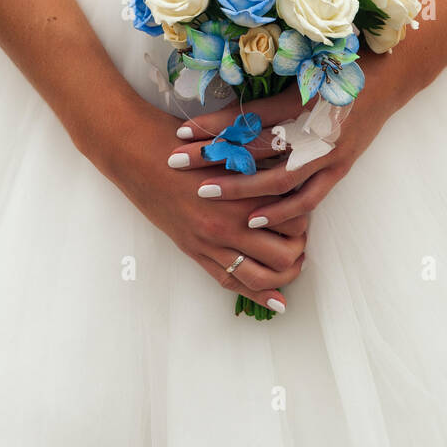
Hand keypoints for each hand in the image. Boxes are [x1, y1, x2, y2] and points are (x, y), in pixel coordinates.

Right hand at [84, 100, 306, 312]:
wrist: (141, 155)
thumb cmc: (184, 144)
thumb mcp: (228, 149)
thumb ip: (259, 166)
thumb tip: (288, 177)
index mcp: (244, 193)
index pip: (296, 216)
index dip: (305, 216)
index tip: (304, 211)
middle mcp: (231, 223)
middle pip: (286, 250)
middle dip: (299, 248)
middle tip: (300, 240)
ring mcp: (211, 242)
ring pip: (263, 274)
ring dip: (285, 275)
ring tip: (292, 265)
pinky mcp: (195, 252)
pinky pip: (232, 282)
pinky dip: (260, 294)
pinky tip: (277, 302)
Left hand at [167, 48, 413, 231]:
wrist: (390, 75)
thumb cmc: (341, 67)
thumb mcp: (302, 74)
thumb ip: (266, 98)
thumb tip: (222, 114)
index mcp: (299, 102)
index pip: (246, 117)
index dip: (211, 125)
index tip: (179, 132)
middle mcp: (311, 130)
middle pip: (253, 149)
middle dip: (213, 157)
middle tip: (177, 164)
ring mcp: (327, 153)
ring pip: (277, 179)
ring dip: (239, 189)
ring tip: (204, 193)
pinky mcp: (339, 168)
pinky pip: (307, 198)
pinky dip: (280, 212)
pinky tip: (253, 220)